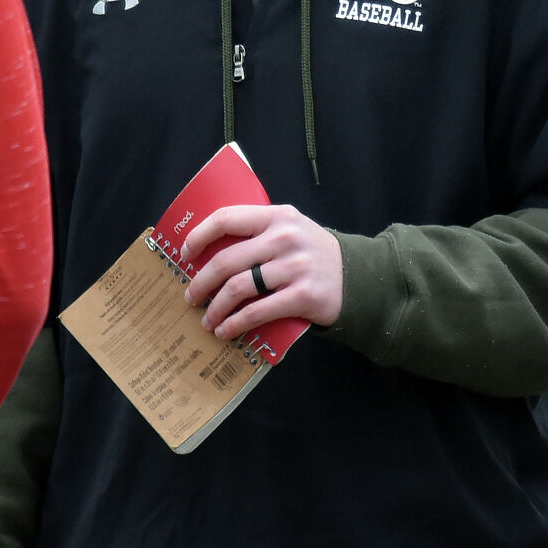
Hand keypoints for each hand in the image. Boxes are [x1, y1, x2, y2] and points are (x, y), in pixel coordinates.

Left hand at [179, 203, 342, 338]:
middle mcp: (284, 238)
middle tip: (191, 296)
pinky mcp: (303, 296)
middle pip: (226, 260)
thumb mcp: (291, 230)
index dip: (199, 236)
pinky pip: (257, 312)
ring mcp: (294, 267)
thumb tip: (209, 250)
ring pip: (238, 288)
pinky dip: (235, 323)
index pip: (227, 218)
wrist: (362, 278)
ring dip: (215, 307)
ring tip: (207, 319)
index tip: (185, 254)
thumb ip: (259, 232)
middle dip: (201, 282)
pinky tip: (225, 330)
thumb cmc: (314, 254)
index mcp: (277, 216)